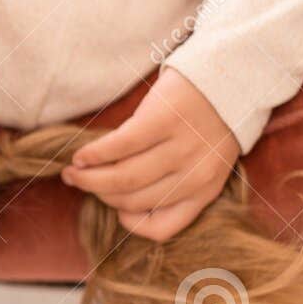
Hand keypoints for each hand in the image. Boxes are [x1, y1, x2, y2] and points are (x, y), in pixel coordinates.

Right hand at [61, 68, 239, 241]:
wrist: (229, 76)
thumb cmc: (208, 122)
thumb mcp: (203, 161)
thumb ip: (173, 182)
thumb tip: (119, 194)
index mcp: (205, 191)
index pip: (161, 227)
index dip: (129, 222)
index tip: (114, 209)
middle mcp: (195, 175)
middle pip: (133, 199)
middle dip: (99, 194)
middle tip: (78, 182)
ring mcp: (181, 148)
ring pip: (124, 177)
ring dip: (89, 178)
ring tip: (72, 171)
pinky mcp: (164, 120)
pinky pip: (120, 146)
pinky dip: (95, 154)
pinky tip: (81, 154)